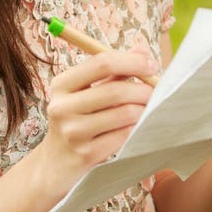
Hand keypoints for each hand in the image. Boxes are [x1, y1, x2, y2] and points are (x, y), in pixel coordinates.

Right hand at [35, 48, 156, 198]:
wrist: (56, 163)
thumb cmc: (77, 121)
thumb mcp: (87, 92)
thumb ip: (113, 71)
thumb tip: (142, 49)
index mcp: (61, 84)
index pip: (101, 63)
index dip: (132, 62)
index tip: (152, 66)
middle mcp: (62, 106)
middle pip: (114, 90)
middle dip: (143, 89)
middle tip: (156, 91)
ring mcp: (73, 132)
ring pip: (123, 113)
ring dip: (143, 109)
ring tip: (149, 108)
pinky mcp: (85, 154)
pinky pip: (123, 135)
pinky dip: (137, 128)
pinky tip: (139, 126)